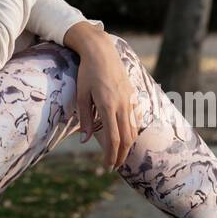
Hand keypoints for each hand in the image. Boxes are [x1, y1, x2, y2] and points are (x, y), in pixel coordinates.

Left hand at [64, 22, 139, 170]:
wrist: (101, 51)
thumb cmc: (87, 72)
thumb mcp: (81, 95)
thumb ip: (84, 118)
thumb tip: (85, 141)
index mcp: (108, 106)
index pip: (113, 139)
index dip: (111, 155)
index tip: (107, 166)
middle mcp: (122, 105)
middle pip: (127, 138)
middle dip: (121, 155)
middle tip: (114, 166)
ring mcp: (130, 100)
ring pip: (134, 129)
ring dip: (128, 145)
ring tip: (119, 154)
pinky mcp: (132, 95)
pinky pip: (135, 118)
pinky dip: (132, 131)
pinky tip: (125, 136)